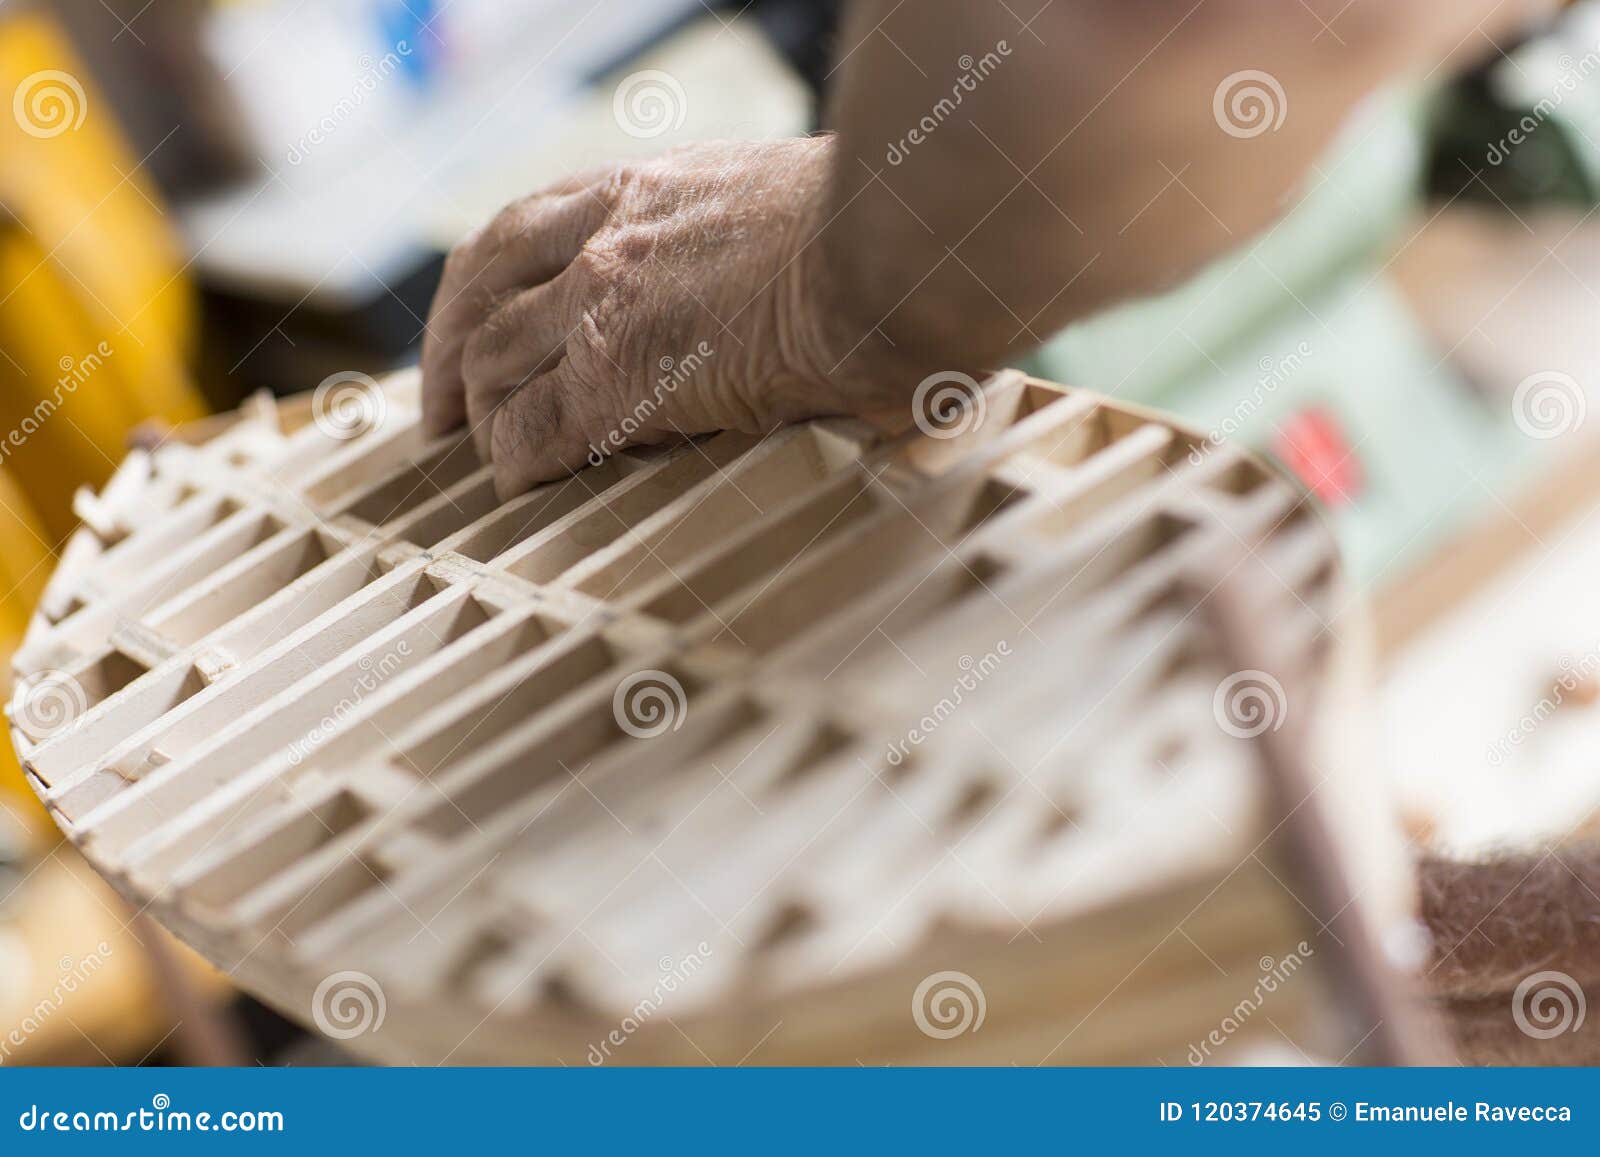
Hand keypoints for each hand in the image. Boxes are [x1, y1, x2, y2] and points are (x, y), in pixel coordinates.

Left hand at [420, 137, 907, 496]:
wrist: (893, 249)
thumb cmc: (879, 230)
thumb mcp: (788, 206)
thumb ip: (757, 247)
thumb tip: (791, 297)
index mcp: (645, 189)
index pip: (520, 230)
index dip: (476, 289)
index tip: (467, 330)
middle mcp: (607, 236)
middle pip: (481, 295)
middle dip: (450, 359)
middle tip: (443, 411)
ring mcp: (603, 306)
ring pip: (494, 365)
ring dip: (484, 418)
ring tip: (487, 460)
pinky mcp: (618, 379)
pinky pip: (533, 432)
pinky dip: (517, 463)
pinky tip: (521, 486)